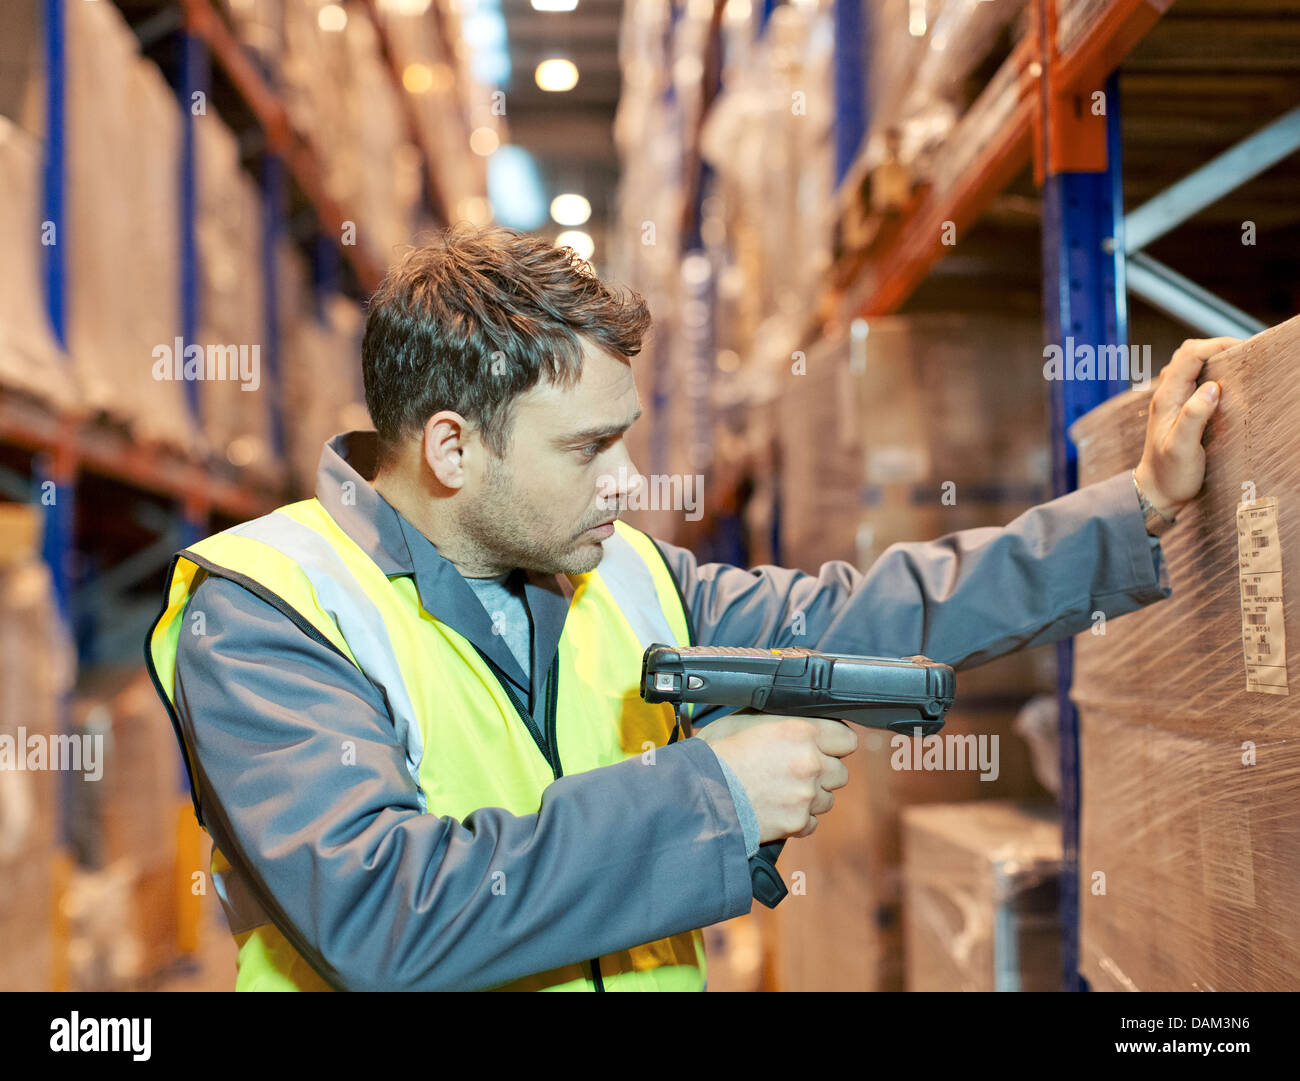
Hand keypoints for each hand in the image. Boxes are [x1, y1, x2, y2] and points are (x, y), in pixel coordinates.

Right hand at [696, 712, 857, 841]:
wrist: (696, 795)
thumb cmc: (715, 753)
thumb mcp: (746, 719)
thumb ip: (781, 718)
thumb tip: (797, 716)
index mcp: (801, 731)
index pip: (847, 738)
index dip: (833, 742)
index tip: (823, 746)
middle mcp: (810, 763)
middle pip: (840, 772)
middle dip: (822, 771)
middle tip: (794, 770)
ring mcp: (805, 796)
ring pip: (827, 799)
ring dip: (811, 796)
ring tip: (781, 790)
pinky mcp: (796, 823)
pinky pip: (811, 822)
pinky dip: (798, 818)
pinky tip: (776, 808)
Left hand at [1134, 336, 1236, 517]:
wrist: (1156, 492)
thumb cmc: (1169, 474)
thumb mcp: (1182, 448)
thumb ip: (1194, 416)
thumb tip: (1212, 387)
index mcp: (1166, 398)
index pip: (1190, 355)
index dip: (1217, 345)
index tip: (1244, 349)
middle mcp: (1166, 394)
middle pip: (1189, 354)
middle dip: (1217, 346)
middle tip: (1247, 353)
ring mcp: (1171, 400)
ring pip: (1191, 364)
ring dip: (1215, 358)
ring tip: (1241, 363)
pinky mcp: (1179, 408)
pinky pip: (1194, 379)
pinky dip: (1212, 372)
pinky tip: (1228, 382)